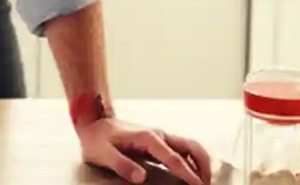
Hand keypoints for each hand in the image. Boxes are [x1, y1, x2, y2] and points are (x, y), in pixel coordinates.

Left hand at [76, 117, 211, 184]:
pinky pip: (183, 148)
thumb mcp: (103, 153)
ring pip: (190, 145)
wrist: (94, 121)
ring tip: (204, 180)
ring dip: (201, 162)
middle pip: (191, 146)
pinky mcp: (159, 141)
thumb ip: (122, 165)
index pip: (173, 158)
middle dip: (203, 166)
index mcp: (146, 137)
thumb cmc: (97, 138)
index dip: (187, 173)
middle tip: (205, 184)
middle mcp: (157, 135)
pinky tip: (193, 172)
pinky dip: (194, 159)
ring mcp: (160, 137)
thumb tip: (141, 177)